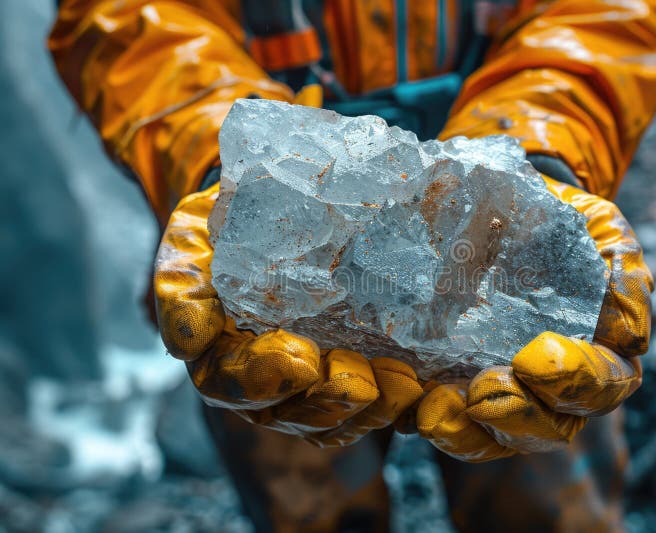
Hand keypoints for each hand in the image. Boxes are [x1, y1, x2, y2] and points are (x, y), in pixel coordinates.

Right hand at [154, 183, 422, 445]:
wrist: (271, 214)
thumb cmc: (225, 235)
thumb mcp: (191, 248)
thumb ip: (185, 289)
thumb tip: (192, 338)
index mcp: (226, 361)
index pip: (237, 385)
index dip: (265, 381)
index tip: (302, 359)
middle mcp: (273, 384)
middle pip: (298, 415)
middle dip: (334, 404)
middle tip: (367, 382)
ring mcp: (321, 383)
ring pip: (346, 418)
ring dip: (379, 409)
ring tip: (408, 385)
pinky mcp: (366, 370)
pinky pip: (387, 403)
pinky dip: (411, 403)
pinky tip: (438, 390)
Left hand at [416, 176, 651, 461]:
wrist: (500, 200)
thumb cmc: (562, 221)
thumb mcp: (603, 232)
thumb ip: (622, 273)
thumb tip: (630, 334)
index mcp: (596, 358)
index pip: (601, 388)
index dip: (575, 384)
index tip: (534, 358)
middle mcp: (549, 388)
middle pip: (546, 430)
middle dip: (516, 418)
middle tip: (480, 394)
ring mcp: (497, 389)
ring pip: (488, 437)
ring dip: (461, 432)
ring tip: (431, 409)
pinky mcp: (447, 382)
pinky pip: (436, 416)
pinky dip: (416, 413)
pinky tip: (400, 394)